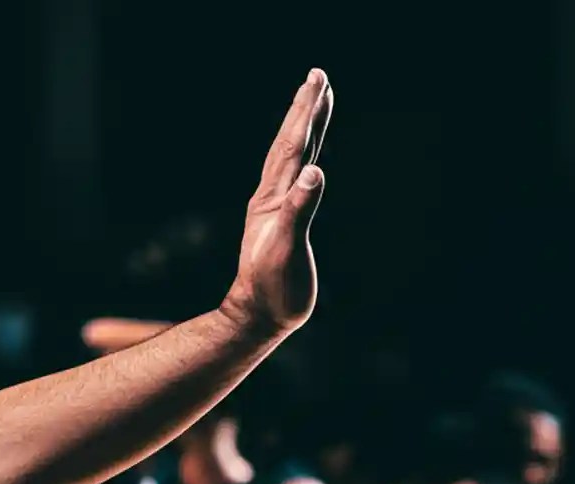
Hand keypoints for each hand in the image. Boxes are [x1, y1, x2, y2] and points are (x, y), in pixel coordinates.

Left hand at [222, 68, 333, 334]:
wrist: (256, 316)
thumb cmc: (274, 288)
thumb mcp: (288, 248)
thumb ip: (300, 208)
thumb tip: (315, 172)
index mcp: (276, 197)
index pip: (295, 146)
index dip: (307, 113)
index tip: (318, 80)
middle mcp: (273, 196)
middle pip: (292, 143)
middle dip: (305, 109)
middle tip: (317, 76)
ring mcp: (275, 207)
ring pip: (291, 158)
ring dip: (303, 128)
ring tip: (313, 103)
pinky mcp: (280, 221)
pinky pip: (293, 178)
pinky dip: (302, 157)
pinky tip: (305, 157)